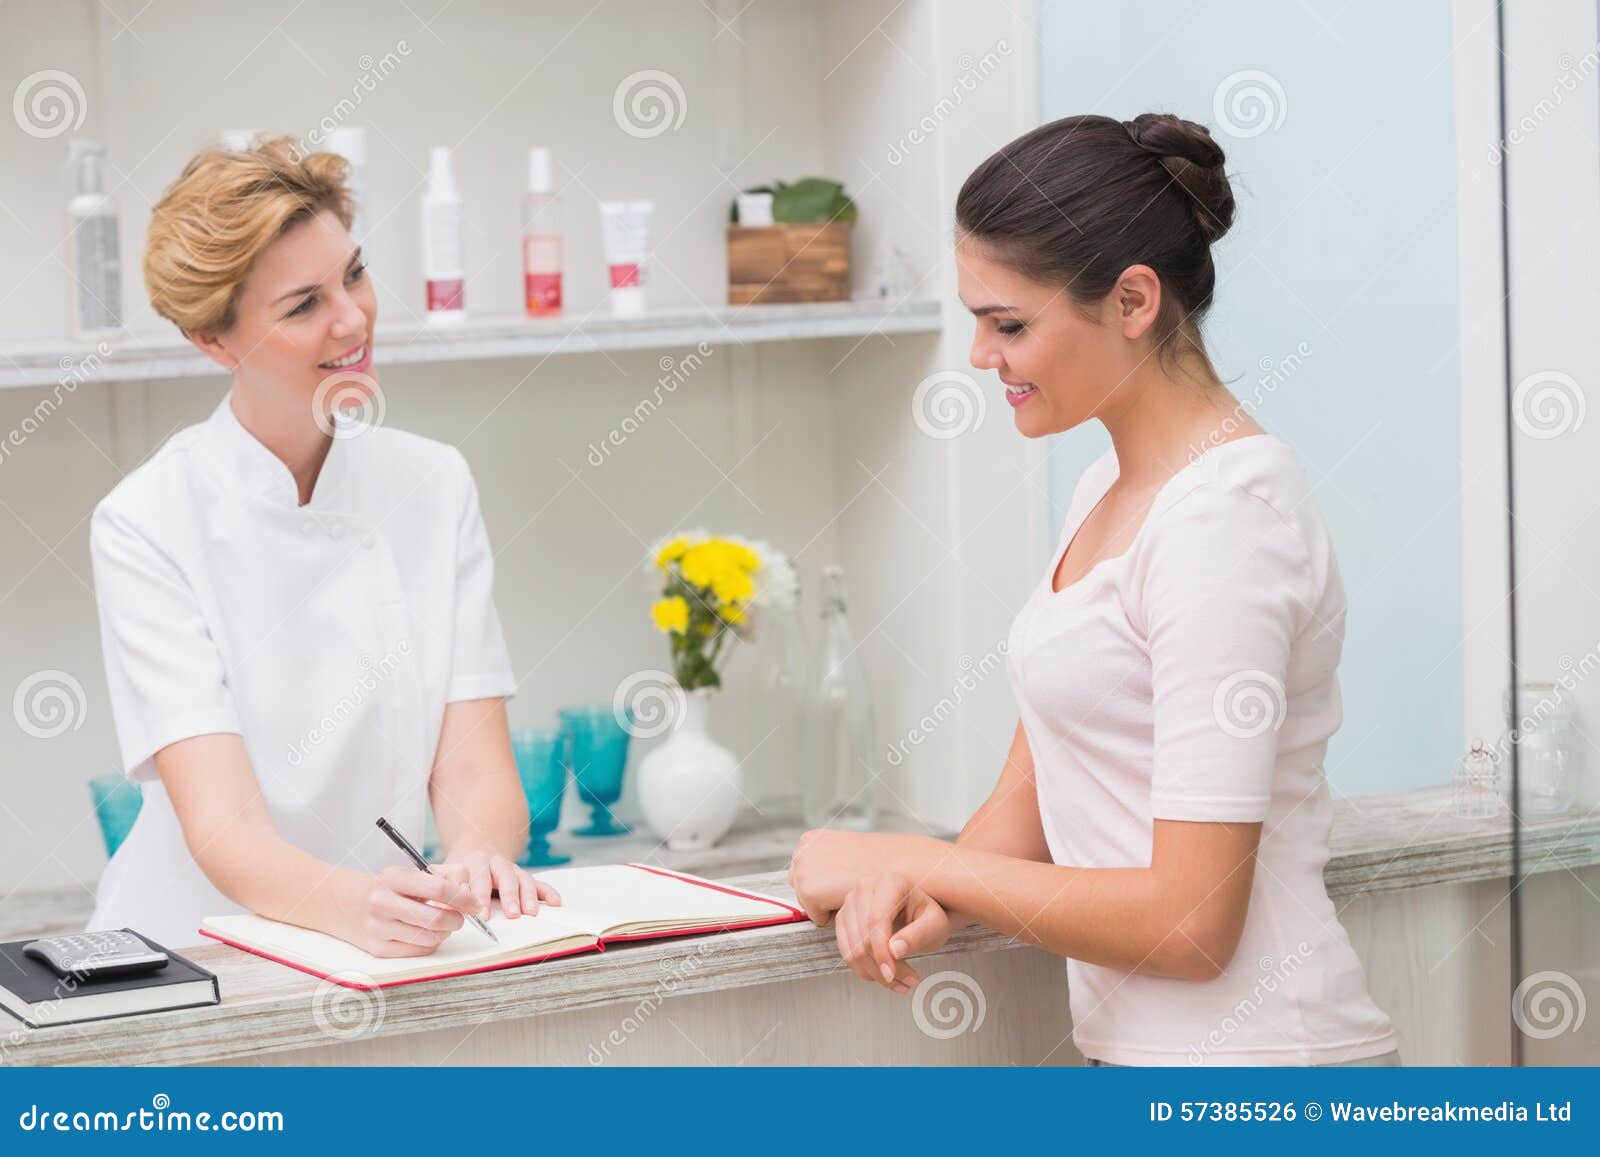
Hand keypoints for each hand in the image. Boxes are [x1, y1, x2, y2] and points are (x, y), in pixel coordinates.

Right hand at [347, 865, 481, 957]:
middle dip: (457, 919)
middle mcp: (381, 902)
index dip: (463, 898)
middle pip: (436, 918)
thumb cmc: (391, 887)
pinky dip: (431, 944)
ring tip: (441, 923)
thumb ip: (445, 877)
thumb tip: (468, 894)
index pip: (437, 888)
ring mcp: (377, 928)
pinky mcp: (378, 949)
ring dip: (445, 932)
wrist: (348, 904)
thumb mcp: (412, 873)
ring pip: (430, 938)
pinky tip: (427, 933)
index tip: (475, 904)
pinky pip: (419, 951)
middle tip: (460, 917)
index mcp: (392, 877)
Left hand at [439, 848, 562, 921]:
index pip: (475, 876)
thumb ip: (443, 890)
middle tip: (511, 913)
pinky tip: (555, 902)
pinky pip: (539, 882)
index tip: (479, 912)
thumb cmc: (458, 874)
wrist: (474, 851)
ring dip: (527, 895)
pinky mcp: (524, 876)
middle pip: (502, 875)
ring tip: (530, 912)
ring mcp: (511, 869)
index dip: (478, 893)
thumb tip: (438, 905)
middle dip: (507, 895)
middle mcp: (493, 863)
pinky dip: (547, 892)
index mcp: (471, 863)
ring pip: (522, 878)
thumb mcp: (445, 877)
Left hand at [787, 829, 934, 925]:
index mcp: (809, 839)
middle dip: (821, 893)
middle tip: (844, 888)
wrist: (894, 865)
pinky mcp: (809, 892)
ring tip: (847, 892)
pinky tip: (848, 899)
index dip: (825, 881)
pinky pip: (818, 917)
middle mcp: (801, 853)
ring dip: (827, 904)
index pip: (805, 872)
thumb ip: (828, 858)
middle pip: (802, 888)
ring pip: (809, 904)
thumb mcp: (846, 849)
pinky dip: (833, 916)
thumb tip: (819, 873)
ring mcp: (802, 871)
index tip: (841, 880)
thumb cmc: (876, 860)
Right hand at [834, 872, 950, 992]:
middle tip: (906, 981)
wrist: (917, 913)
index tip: (892, 973)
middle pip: (863, 937)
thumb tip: (895, 950)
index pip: (876, 920)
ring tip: (899, 981)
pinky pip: (846, 951)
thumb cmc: (926, 915)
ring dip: (874, 973)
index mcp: (889, 882)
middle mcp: (865, 887)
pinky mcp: (844, 918)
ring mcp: (850, 902)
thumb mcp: (934, 924)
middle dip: (882, 967)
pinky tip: (883, 975)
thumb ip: (917, 935)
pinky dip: (864, 969)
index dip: (881, 952)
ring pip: (853, 949)